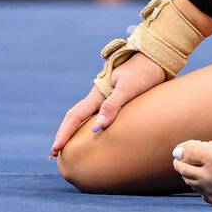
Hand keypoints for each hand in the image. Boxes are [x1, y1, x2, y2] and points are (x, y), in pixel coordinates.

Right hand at [49, 52, 164, 157]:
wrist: (157, 58)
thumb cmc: (144, 72)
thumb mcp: (128, 88)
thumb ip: (112, 106)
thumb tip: (96, 127)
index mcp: (97, 94)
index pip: (75, 116)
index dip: (64, 134)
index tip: (54, 150)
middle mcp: (99, 96)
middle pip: (75, 117)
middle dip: (64, 134)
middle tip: (54, 154)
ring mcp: (107, 97)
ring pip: (86, 116)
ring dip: (75, 130)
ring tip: (70, 147)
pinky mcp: (118, 98)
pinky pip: (99, 115)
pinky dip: (91, 126)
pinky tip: (93, 133)